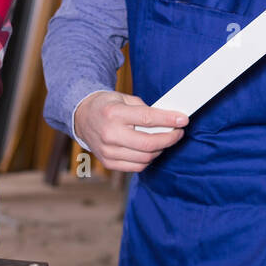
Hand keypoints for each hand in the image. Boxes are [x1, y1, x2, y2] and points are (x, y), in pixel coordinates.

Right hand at [73, 90, 187, 171]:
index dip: (169, 120)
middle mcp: (109, 134)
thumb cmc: (107, 106)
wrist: (82, 116)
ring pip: (145, 158)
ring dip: (160, 149)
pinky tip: (152, 150)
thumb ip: (145, 109)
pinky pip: (136, 167)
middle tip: (178, 132)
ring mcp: (107, 151)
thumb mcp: (124, 99)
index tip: (183, 120)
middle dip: (169, 138)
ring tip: (165, 140)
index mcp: (113, 113)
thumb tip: (169, 120)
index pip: (148, 119)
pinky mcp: (108, 162)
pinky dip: (148, 160)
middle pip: (148, 143)